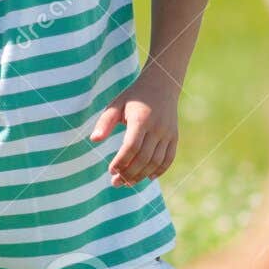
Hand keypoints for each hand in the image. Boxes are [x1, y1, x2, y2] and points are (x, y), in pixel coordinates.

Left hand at [89, 67, 178, 186]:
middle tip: (116, 183)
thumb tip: (93, 140)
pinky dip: (159, 171)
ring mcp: (168, 133)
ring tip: (128, 183)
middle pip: (144, 158)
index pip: (131, 147)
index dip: (121, 162)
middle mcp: (157, 128)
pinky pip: (168, 159)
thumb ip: (104, 122)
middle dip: (129, 174)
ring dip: (142, 175)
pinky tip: (147, 178)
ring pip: (156, 162)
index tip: (110, 171)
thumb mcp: (116, 105)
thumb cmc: (134, 97)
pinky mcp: (174, 137)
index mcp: (141, 119)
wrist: (161, 85)